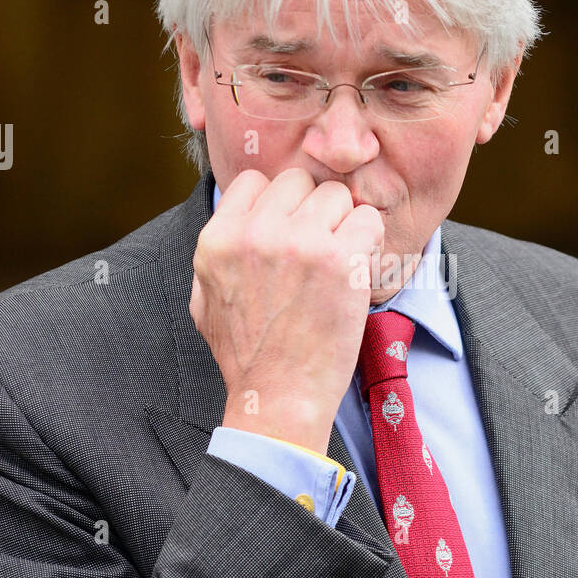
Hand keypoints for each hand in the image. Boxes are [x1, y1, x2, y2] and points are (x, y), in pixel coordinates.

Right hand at [190, 168, 384, 453]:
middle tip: (319, 249)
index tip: (290, 231)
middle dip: (313, 210)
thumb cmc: (247, 356)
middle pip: (300, 181)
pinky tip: (358, 270)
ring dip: (344, 225)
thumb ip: (217, 255)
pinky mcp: (338, 259)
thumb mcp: (206, 300)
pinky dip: (370, 243)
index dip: (278, 202)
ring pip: (337, 196)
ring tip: (339, 264)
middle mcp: (254, 233)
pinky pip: (368, 220)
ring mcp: (298, 242)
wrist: (278, 397)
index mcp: (218, 239)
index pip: (255, 180)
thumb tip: (234, 223)